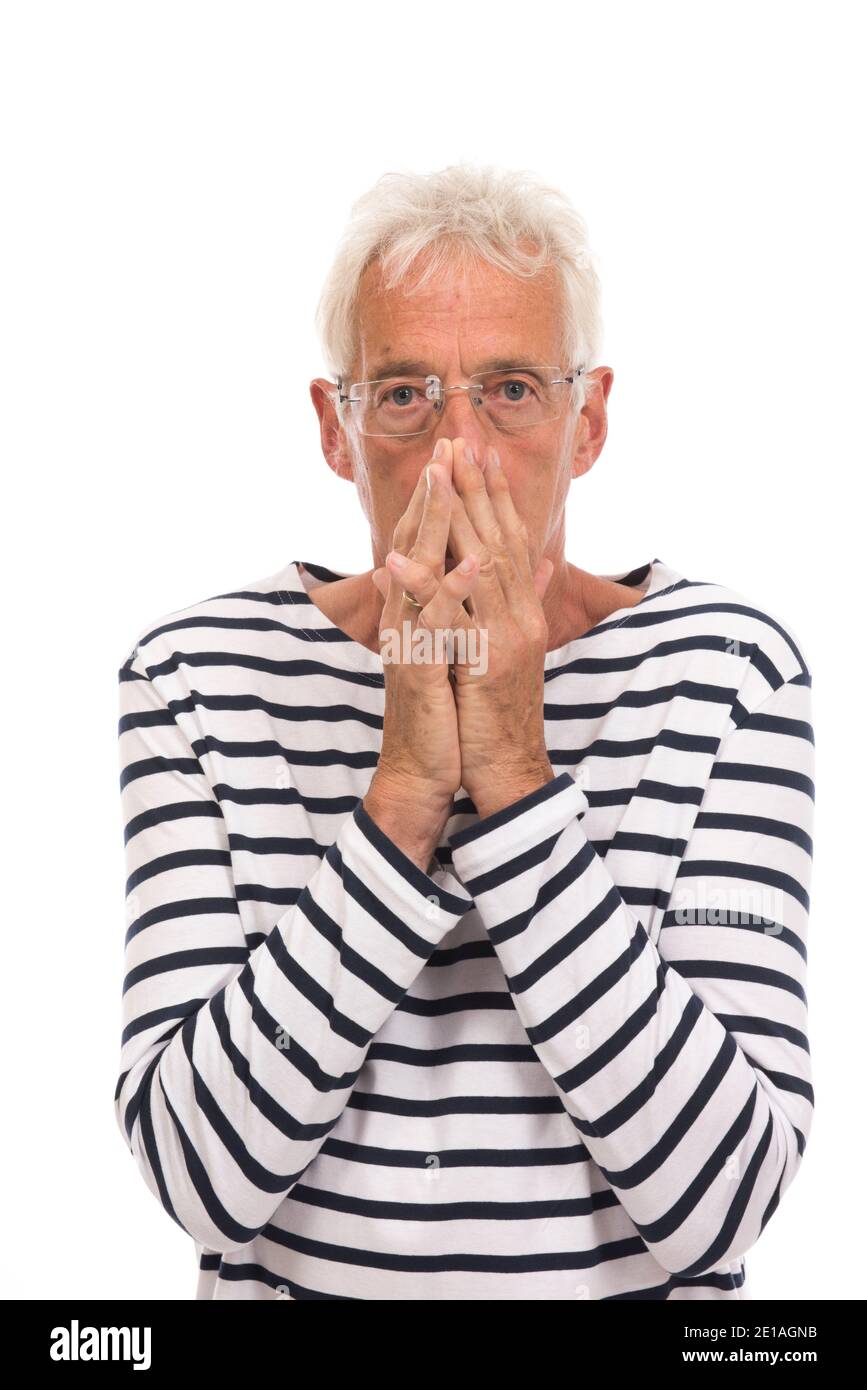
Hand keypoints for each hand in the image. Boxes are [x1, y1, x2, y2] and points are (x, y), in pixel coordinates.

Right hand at [364, 440, 479, 867]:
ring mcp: (410, 644)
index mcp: (417, 612)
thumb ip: (461, 607)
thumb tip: (482, 569)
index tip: (456, 452)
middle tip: (446, 442)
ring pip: (417, 574)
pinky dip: (448, 595)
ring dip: (431, 526)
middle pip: (414, 543)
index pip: (424, 543)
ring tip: (446, 480)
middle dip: (432, 494)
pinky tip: (467, 566)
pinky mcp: (421, 673)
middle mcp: (406, 620)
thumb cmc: (443, 714)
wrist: (424, 771)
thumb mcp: (456, 652)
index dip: (439, 498)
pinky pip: (434, 627)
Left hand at [446, 439, 555, 819]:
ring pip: (482, 563)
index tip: (477, 452)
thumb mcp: (510, 652)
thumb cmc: (499, 714)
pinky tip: (401, 558)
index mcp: (524, 611)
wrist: (508, 771)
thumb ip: (524, 604)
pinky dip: (428, 585)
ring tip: (439, 474)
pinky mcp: (485, 664)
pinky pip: (452, 617)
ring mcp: (508, 637)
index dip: (495, 494)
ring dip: (458, 516)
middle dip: (478, 487)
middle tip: (461, 438)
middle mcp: (522, 616)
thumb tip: (540, 566)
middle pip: (499, 538)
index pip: (510, 540)